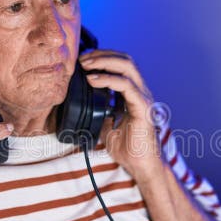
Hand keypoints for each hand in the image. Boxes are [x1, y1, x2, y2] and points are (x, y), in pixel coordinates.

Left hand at [79, 50, 162, 181]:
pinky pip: (126, 85)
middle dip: (102, 54)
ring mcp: (143, 98)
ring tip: (85, 65)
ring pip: (127, 66)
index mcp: (133, 93)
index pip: (121, 64)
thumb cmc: (127, 148)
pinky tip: (92, 80)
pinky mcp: (143, 108)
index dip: (103, 57)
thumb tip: (78, 100)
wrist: (141, 166)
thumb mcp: (105, 124)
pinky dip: (108, 79)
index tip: (83, 59)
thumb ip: (97, 109)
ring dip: (104, 61)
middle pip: (125, 59)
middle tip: (82, 59)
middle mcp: (141, 91)